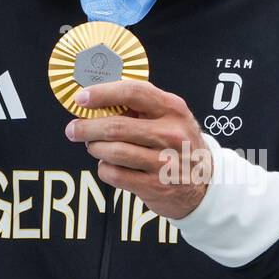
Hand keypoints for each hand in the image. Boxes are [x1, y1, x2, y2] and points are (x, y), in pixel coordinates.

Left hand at [65, 80, 212, 220]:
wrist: (205, 184)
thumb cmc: (177, 144)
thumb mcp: (169, 117)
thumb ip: (139, 106)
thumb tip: (95, 99)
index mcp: (173, 109)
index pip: (133, 92)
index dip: (102, 93)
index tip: (81, 98)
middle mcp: (171, 134)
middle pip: (116, 126)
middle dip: (87, 127)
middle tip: (74, 129)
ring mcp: (164, 162)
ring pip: (112, 151)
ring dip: (94, 148)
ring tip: (94, 146)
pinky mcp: (155, 186)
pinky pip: (115, 174)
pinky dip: (104, 168)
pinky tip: (109, 165)